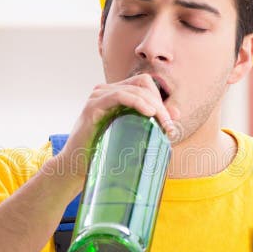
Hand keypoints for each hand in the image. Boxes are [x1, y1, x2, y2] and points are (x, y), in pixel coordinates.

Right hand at [54, 74, 180, 177]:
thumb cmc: (102, 152)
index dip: (160, 99)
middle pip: (142, 85)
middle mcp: (105, 91)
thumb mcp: (130, 134)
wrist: (76, 166)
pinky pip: (118, 96)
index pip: (144, 85)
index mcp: (115, 94)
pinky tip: (149, 112)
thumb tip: (176, 114)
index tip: (170, 123)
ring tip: (163, 125)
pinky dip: (137, 102)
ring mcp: (97, 96)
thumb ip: (150, 122)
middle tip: (170, 128)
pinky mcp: (92, 107)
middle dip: (160, 106)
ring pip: (134, 90)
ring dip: (154, 106)